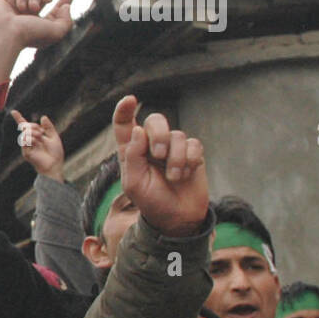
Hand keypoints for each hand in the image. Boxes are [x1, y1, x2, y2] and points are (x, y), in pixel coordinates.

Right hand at [0, 0, 72, 84]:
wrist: (6, 33)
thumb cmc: (30, 35)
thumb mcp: (57, 32)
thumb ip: (67, 21)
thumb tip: (66, 7)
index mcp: (39, 24)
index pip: (54, 12)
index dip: (63, 3)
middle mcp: (27, 15)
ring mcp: (15, 6)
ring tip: (31, 8)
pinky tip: (19, 6)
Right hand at [10, 109, 64, 180]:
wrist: (55, 164)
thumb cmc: (55, 152)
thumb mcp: (54, 136)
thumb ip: (48, 127)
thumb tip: (43, 117)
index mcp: (35, 136)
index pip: (25, 126)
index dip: (19, 118)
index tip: (13, 111)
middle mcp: (29, 140)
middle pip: (26, 127)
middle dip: (34, 126)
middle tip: (42, 132)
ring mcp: (26, 146)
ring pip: (25, 133)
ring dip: (34, 132)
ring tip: (40, 138)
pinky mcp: (26, 152)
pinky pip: (26, 140)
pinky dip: (32, 139)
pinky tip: (37, 143)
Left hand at [112, 96, 207, 237]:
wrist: (177, 217)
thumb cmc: (151, 201)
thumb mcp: (134, 183)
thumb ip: (133, 156)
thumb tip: (138, 130)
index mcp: (132, 150)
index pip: (125, 125)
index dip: (125, 110)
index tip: (130, 100)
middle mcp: (152, 145)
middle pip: (156, 120)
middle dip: (159, 135)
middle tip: (158, 155)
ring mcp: (173, 148)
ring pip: (177, 135)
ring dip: (175, 158)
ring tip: (173, 177)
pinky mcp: (192, 153)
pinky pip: (193, 144)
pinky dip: (189, 160)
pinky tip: (185, 174)